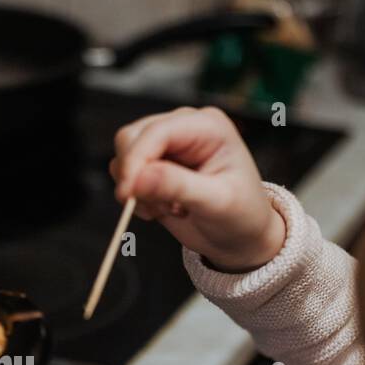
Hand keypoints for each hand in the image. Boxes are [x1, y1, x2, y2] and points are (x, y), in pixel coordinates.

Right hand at [110, 106, 285, 271]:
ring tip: (170, 207)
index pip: (156, 132)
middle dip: (134, 175)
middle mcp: (183, 129)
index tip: (128, 194)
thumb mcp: (216, 202)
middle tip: (156, 207)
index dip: (136, 160)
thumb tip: (138, 178)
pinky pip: (124, 175)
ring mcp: (167, 146)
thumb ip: (178, 186)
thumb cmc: (242, 215)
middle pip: (131, 137)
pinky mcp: (154, 165)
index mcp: (207, 127)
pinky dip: (136, 197)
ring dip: (137, 189)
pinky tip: (163, 208)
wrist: (241, 237)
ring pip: (123, 156)